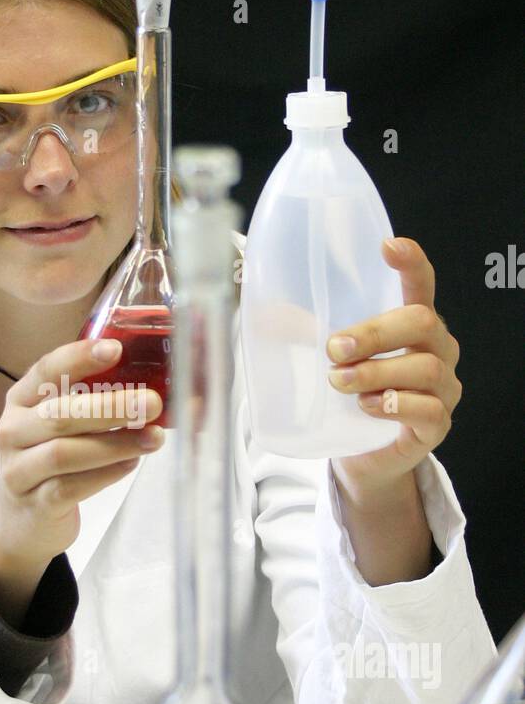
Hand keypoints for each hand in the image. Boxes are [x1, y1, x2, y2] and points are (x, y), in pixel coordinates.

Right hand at [0, 339, 163, 573]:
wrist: (16, 521)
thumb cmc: (47, 462)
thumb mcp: (55, 425)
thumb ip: (89, 404)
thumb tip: (152, 387)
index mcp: (20, 401)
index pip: (45, 371)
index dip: (79, 358)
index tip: (116, 349)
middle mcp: (13, 431)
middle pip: (59, 414)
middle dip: (110, 407)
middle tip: (152, 402)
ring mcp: (18, 470)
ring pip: (64, 453)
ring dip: (114, 444)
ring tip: (153, 437)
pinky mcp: (34, 503)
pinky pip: (70, 486)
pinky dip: (105, 474)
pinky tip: (131, 463)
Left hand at [326, 237, 461, 495]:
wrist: (361, 456)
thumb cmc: (350, 395)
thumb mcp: (327, 358)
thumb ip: (303, 331)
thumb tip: (262, 313)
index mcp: (412, 323)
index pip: (421, 284)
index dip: (411, 262)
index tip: (388, 246)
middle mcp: (436, 349)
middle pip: (421, 322)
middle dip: (374, 332)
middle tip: (333, 348)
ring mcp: (442, 387)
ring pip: (424, 368)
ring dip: (376, 372)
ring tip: (339, 381)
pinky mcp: (437, 425)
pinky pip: (428, 410)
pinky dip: (396, 405)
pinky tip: (367, 405)